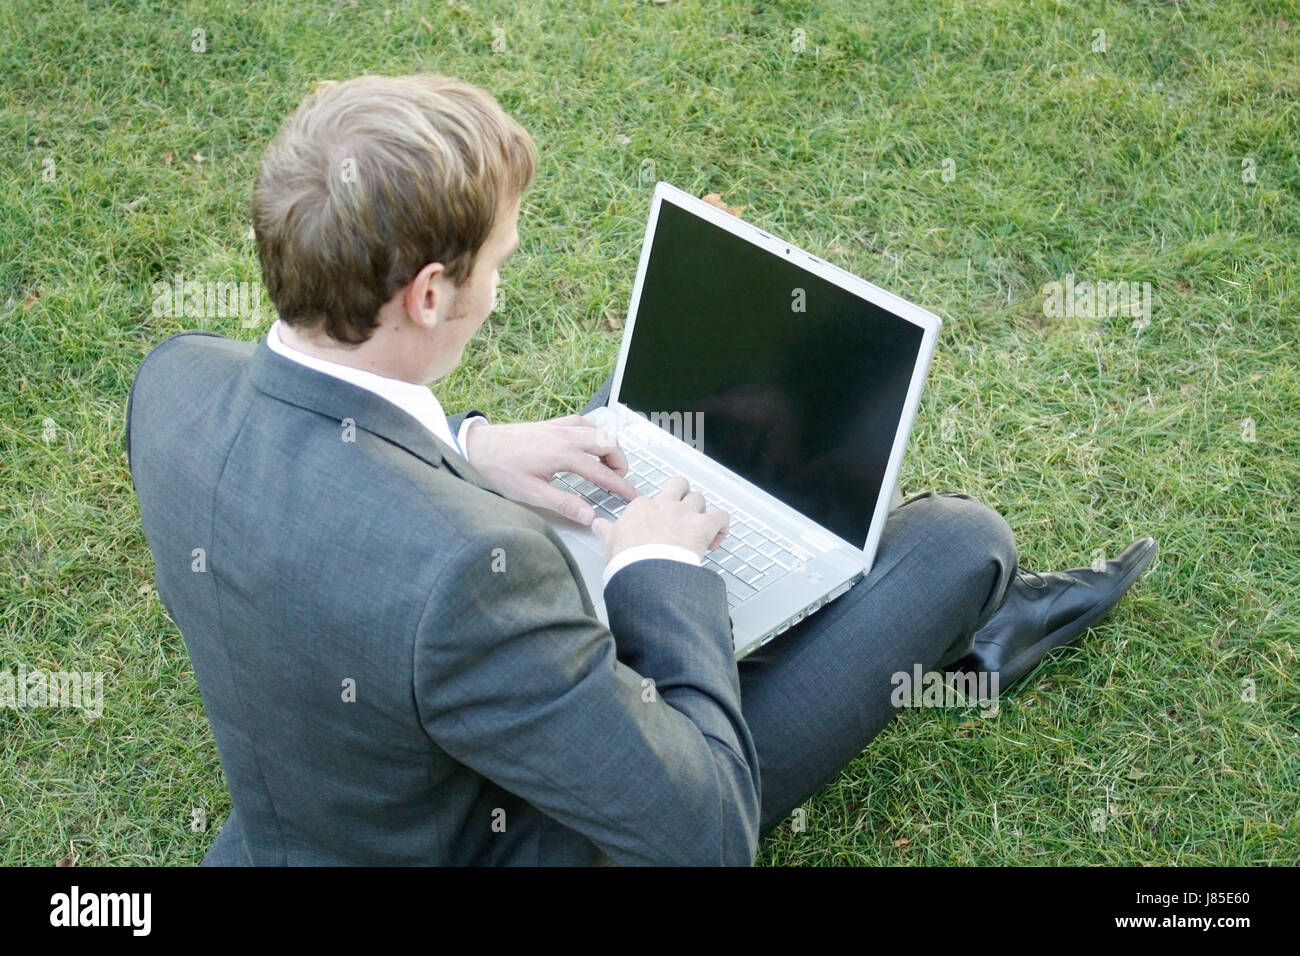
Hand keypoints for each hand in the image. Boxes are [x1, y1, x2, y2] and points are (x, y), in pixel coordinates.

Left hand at [462, 415, 638, 524]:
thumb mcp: (530, 493)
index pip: (601, 472)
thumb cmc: (497, 469)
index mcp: (562, 454)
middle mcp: (563, 436)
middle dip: (620, 461)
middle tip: (620, 480)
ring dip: (608, 445)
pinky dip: (593, 431)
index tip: (630, 495)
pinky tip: (589, 442)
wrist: (475, 448)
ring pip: (597, 429)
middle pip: (607, 443)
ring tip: (608, 464)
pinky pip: (581, 422)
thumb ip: (563, 503)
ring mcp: (557, 427)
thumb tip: (588, 515)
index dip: (620, 485)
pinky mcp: (549, 424)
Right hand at [591, 475, 729, 564]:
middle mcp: (665, 505)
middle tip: (681, 512)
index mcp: (642, 507)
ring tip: (698, 527)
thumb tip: (597, 525)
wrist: (646, 570)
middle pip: (679, 485)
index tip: (657, 526)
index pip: (651, 500)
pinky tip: (717, 536)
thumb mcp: (610, 543)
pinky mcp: (704, 526)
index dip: (656, 512)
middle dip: (682, 495)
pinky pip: (721, 516)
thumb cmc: (629, 559)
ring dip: (701, 511)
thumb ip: (606, 531)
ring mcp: (686, 513)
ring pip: (699, 497)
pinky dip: (722, 525)